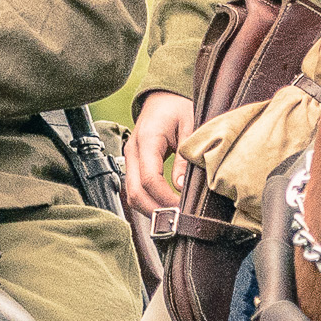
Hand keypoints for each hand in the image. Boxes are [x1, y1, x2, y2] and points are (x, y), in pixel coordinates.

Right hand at [127, 91, 195, 215]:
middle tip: (178, 222)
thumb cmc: (178, 108)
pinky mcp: (133, 165)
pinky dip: (148, 203)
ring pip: (131, 194)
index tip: (182, 210)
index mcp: (147, 139)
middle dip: (155, 211)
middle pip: (134, 192)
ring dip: (150, 210)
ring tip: (173, 219)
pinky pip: (135, 189)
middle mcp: (133, 151)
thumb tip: (181, 187)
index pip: (149, 179)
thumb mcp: (190, 126)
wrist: (163, 98)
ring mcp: (130, 159)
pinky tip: (166, 210)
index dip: (164, 199)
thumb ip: (185, 156)